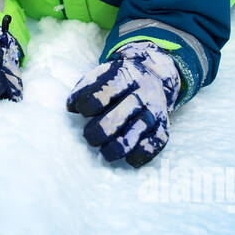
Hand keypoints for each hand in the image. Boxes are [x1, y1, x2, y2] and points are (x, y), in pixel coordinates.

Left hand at [66, 41, 180, 166]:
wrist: (152, 76)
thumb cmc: (116, 81)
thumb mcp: (100, 75)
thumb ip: (83, 89)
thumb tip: (71, 107)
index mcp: (126, 75)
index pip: (105, 91)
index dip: (88, 105)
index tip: (81, 111)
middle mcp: (144, 92)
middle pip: (119, 116)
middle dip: (100, 131)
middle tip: (90, 137)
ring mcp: (155, 109)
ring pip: (137, 132)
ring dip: (117, 147)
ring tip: (104, 154)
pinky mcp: (164, 125)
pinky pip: (156, 143)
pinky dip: (141, 154)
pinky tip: (128, 158)